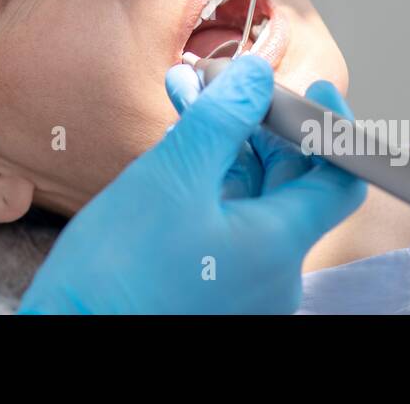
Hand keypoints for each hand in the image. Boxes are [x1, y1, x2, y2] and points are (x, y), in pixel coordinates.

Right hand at [18, 56, 366, 313]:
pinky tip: (176, 156)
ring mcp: (244, 286)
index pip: (339, 179)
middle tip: (221, 87)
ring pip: (253, 201)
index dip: (330, 127)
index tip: (309, 91)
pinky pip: (228, 226)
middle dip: (259, 126)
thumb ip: (223, 118)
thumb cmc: (117, 272)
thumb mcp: (172, 175)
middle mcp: (275, 275)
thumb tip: (257, 77)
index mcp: (279, 246)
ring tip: (186, 110)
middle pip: (292, 185)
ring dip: (227, 150)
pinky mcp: (212, 290)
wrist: (69, 332)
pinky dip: (211, 184)